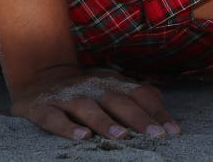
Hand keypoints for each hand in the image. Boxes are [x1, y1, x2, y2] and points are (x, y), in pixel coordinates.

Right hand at [10, 65, 179, 139]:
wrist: (39, 75)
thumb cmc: (87, 89)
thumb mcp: (113, 86)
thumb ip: (137, 96)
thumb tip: (163, 109)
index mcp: (113, 82)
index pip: (139, 94)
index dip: (157, 112)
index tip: (173, 131)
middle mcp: (93, 86)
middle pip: (119, 100)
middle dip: (139, 118)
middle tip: (156, 135)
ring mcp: (68, 96)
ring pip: (88, 108)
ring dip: (106, 122)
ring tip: (123, 136)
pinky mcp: (42, 107)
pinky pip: (54, 117)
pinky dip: (67, 127)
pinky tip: (82, 137)